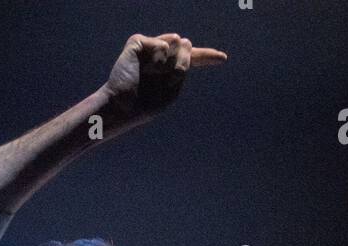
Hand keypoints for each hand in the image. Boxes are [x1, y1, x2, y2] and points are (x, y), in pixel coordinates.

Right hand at [102, 33, 226, 128]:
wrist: (124, 105)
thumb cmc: (146, 104)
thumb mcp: (172, 91)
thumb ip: (182, 67)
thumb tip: (180, 37)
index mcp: (171, 71)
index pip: (193, 61)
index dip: (208, 57)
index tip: (223, 58)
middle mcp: (162, 57)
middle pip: (186, 51)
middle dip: (181, 66)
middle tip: (166, 80)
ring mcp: (150, 49)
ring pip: (174, 45)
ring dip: (168, 64)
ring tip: (152, 75)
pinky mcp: (138, 43)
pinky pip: (160, 43)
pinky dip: (158, 56)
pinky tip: (147, 66)